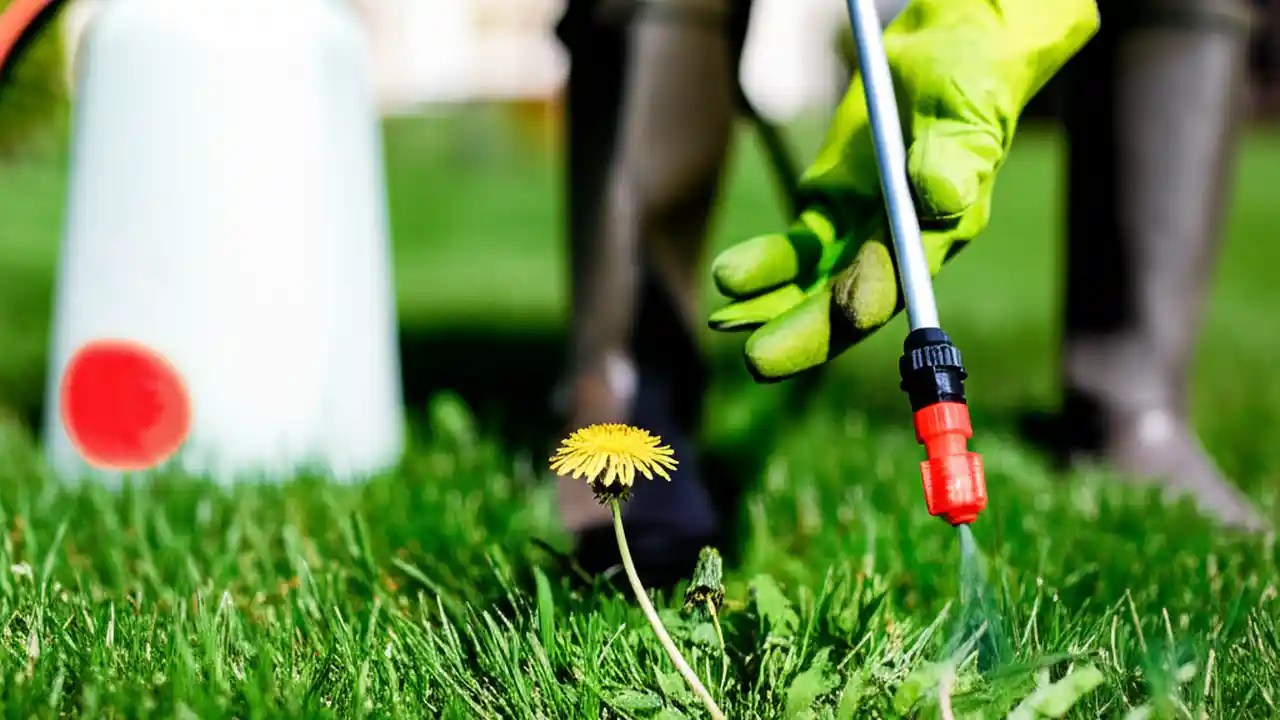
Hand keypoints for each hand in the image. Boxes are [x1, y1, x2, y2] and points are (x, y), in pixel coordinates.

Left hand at [709, 0, 1098, 379]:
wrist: (942, 54)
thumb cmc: (968, 84)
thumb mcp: (964, 118)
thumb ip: (952, 160)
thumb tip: (938, 198)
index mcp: (936, 238)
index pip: (899, 282)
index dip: (870, 299)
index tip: (847, 313)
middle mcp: (893, 249)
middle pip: (844, 304)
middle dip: (802, 333)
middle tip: (759, 359)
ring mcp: (855, 233)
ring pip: (808, 286)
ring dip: (767, 308)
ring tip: (724, 321)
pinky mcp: (825, 211)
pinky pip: (789, 251)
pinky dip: (759, 267)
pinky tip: (729, 279)